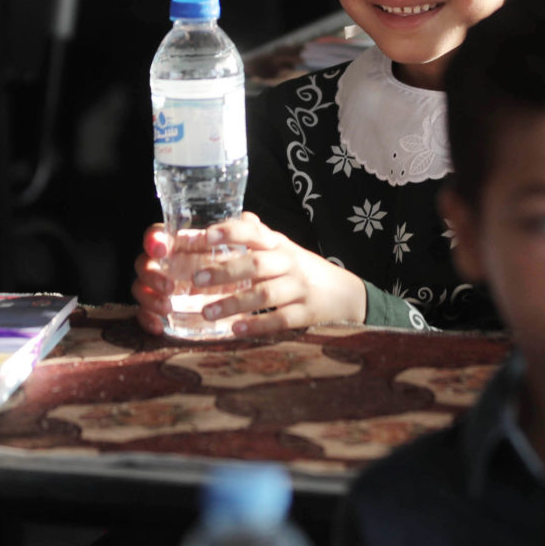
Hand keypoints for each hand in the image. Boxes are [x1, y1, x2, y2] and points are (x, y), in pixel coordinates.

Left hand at [131, 213, 367, 336]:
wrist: (348, 295)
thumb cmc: (306, 270)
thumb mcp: (286, 248)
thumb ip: (261, 236)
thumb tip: (239, 216)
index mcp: (279, 245)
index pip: (253, 233)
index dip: (229, 232)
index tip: (204, 235)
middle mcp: (289, 263)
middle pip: (255, 264)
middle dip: (224, 271)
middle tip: (196, 278)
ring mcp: (299, 289)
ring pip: (264, 294)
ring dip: (234, 303)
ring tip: (207, 312)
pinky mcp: (306, 314)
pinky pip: (280, 319)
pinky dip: (257, 325)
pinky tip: (236, 330)